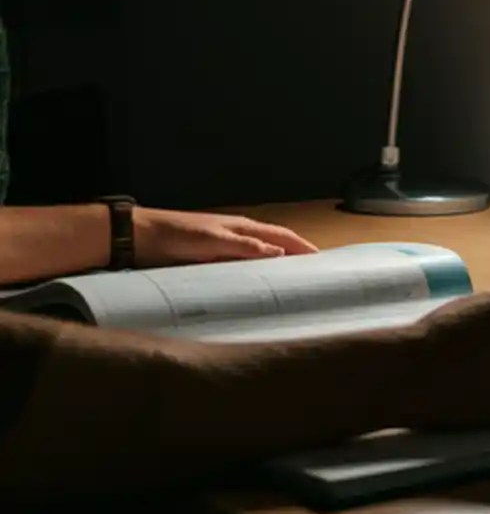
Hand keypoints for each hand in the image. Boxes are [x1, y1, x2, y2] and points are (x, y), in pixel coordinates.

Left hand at [134, 208, 318, 267]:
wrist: (143, 238)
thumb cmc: (178, 235)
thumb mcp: (214, 240)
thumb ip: (246, 247)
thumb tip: (280, 252)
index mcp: (244, 227)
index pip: (283, 236)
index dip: (303, 246)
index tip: (323, 259)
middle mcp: (240, 236)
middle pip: (277, 245)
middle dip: (296, 256)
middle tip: (314, 274)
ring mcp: (227, 248)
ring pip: (262, 256)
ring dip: (279, 266)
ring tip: (293, 282)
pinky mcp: (214, 260)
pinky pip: (245, 267)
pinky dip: (259, 274)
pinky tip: (260, 285)